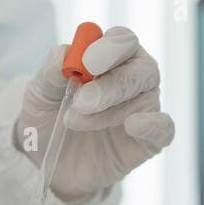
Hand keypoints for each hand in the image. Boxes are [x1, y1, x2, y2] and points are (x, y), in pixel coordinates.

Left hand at [14, 26, 174, 201]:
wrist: (51, 162)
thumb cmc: (49, 118)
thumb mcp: (39, 95)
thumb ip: (50, 73)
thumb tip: (63, 55)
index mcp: (110, 57)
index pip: (122, 41)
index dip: (109, 49)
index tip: (87, 62)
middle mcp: (134, 78)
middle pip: (141, 69)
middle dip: (111, 84)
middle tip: (81, 102)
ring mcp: (144, 109)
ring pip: (144, 99)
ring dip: (109, 111)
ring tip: (74, 122)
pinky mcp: (149, 140)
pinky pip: (164, 128)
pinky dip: (153, 125)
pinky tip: (133, 126)